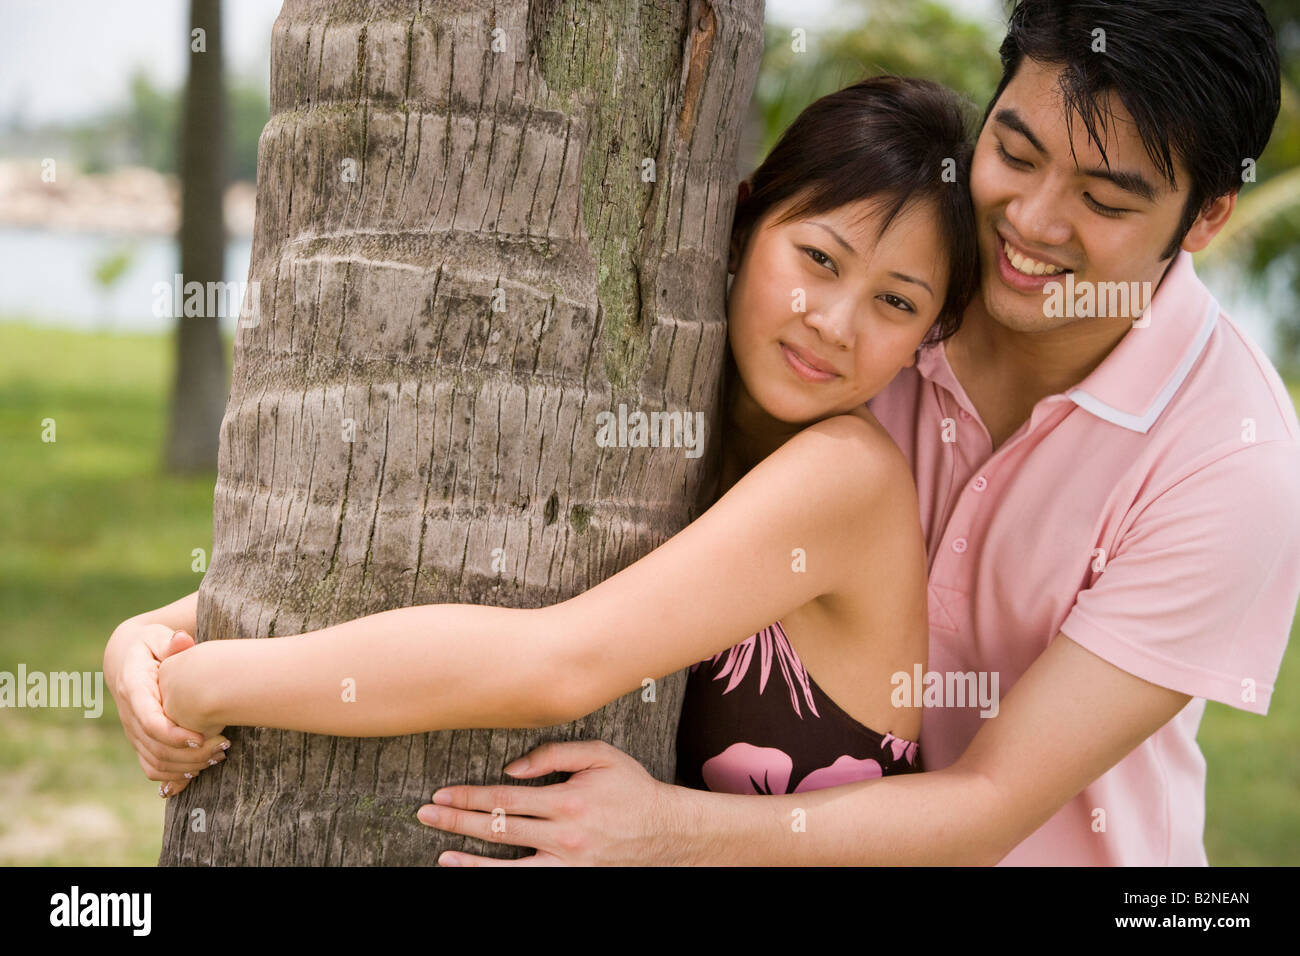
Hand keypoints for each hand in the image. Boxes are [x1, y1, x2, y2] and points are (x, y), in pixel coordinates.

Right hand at [105, 621, 228, 797]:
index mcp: (133, 688)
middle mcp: (128, 714)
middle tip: (223, 747)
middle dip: (189, 753)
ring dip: (185, 765)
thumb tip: (181, 640)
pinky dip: (173, 774)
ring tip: (218, 756)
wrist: (125, 659)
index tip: (200, 738)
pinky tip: (199, 769)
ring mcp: (132, 730)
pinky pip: (150, 766)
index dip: (173, 734)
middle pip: (154, 747)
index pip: (148, 720)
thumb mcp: (157, 637)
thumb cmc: (149, 644)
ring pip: (154, 761)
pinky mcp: (138, 740)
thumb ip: (170, 641)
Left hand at [417, 740, 686, 865]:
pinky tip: (474, 873)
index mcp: (568, 800)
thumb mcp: (599, 755)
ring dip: (470, 859)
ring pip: (507, 866)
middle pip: (499, 829)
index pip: (506, 798)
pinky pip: (528, 882)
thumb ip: (554, 754)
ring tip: (440, 854)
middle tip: (425, 815)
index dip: (470, 796)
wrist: (665, 831)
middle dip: (457, 821)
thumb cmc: (630, 788)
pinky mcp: (572, 878)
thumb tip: (511, 768)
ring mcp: (567, 863)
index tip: (442, 794)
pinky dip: (498, 878)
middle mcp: (564, 836)